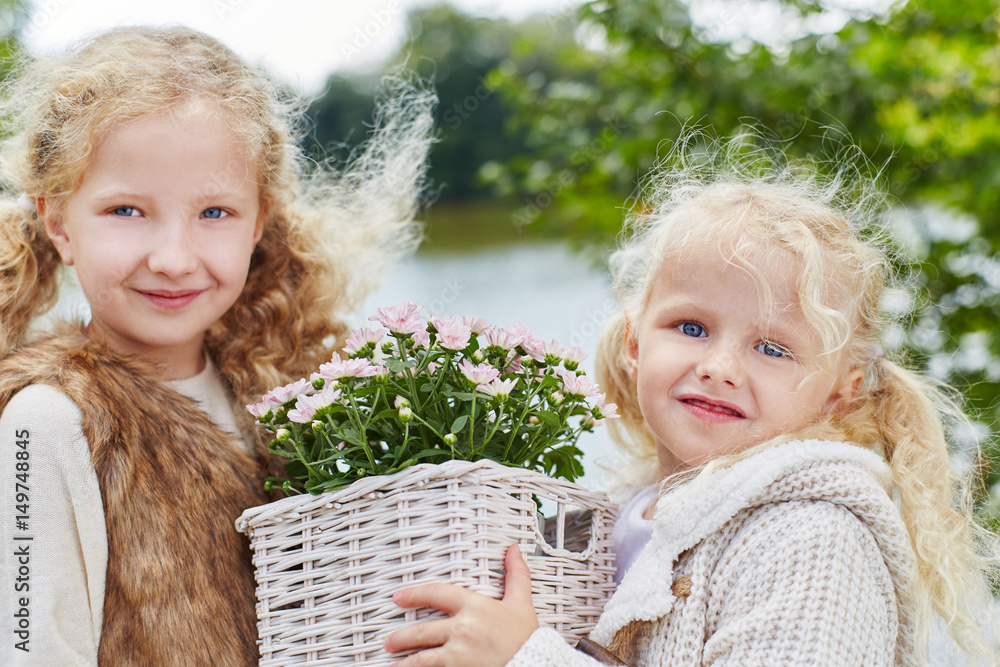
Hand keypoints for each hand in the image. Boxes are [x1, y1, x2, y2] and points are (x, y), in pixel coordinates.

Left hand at [385, 544, 538, 666]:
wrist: (535, 666)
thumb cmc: (527, 639)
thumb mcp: (522, 604)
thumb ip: (516, 576)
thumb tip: (512, 550)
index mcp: (475, 607)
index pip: (436, 593)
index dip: (414, 594)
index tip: (400, 597)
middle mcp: (462, 630)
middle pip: (421, 631)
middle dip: (401, 637)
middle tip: (389, 641)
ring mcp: (458, 655)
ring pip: (421, 659)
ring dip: (404, 663)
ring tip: (392, 664)